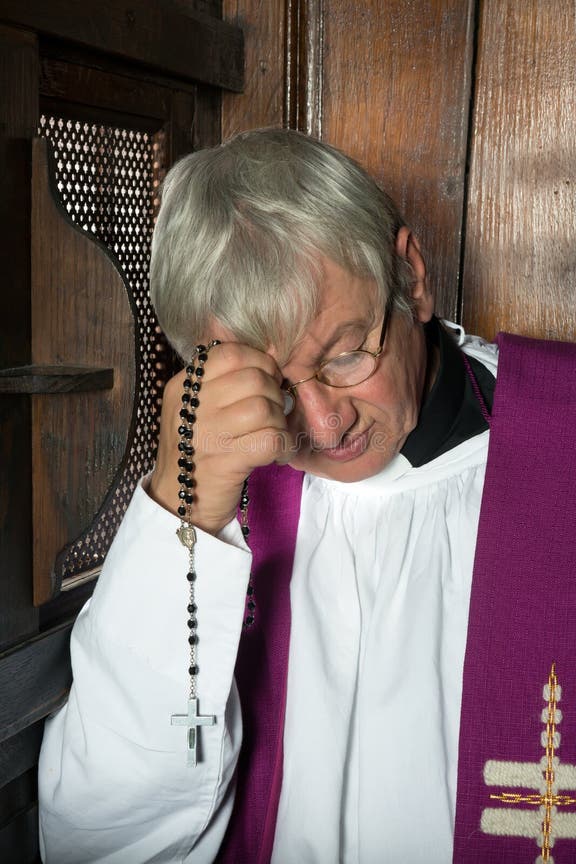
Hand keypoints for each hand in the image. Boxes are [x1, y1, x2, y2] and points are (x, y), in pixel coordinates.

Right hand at [148, 342, 294, 533]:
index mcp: (182, 388)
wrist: (178, 504)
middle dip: (275, 394)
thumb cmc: (195, 452)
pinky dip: (283, 446)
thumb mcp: (194, 410)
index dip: (259, 362)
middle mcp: (191, 407)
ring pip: (264, 408)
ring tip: (273, 435)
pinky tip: (278, 454)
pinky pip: (271, 439)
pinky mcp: (225, 463)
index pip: (228, 354)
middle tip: (274, 413)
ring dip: (279, 422)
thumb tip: (269, 366)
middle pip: (254, 379)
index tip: (267, 380)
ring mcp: (206, 435)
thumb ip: (220, 384)